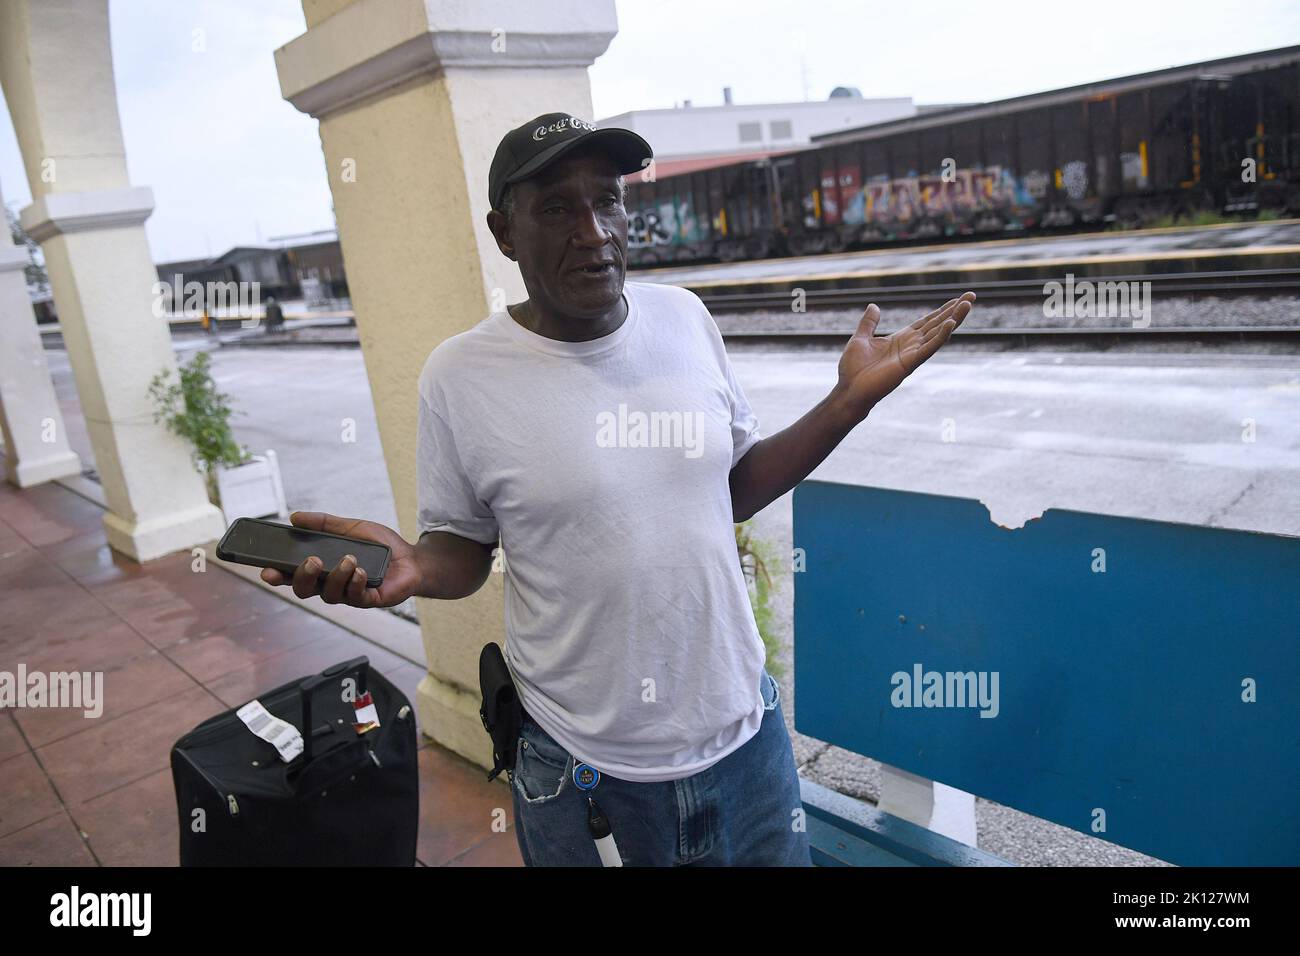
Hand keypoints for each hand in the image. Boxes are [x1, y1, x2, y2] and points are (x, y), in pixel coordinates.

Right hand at [259, 511, 422, 608]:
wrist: (412, 558)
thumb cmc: (380, 546)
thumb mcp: (350, 527)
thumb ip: (324, 523)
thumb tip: (294, 517)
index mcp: (323, 569)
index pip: (293, 575)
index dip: (278, 575)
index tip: (266, 570)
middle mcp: (332, 585)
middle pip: (305, 591)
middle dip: (303, 578)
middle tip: (311, 561)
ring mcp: (349, 595)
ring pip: (330, 595)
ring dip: (336, 576)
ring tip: (348, 559)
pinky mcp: (369, 600)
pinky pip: (356, 597)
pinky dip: (356, 582)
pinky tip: (361, 571)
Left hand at [835, 292, 975, 416]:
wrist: (849, 390)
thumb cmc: (853, 369)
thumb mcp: (860, 338)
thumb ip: (869, 323)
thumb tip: (874, 305)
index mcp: (901, 339)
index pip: (927, 322)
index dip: (942, 310)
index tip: (957, 299)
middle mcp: (911, 346)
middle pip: (937, 325)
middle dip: (954, 310)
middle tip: (971, 296)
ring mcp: (912, 355)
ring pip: (938, 334)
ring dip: (953, 319)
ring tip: (967, 305)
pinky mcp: (909, 364)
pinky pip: (928, 348)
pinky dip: (940, 336)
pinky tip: (950, 324)